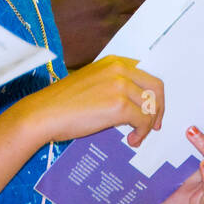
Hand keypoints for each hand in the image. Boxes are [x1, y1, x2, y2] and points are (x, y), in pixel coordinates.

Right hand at [26, 55, 164, 146]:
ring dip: (147, 125)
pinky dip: (141, 133)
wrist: (44, 113)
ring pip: (150, 107)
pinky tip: (131, 141)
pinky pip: (143, 121)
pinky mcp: (118, 105)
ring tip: (136, 137)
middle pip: (156, 88)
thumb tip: (132, 103)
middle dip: (158, 109)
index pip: (146, 76)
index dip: (153, 96)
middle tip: (154, 126)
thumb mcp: (92, 83)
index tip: (151, 111)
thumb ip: (112, 85)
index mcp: (114, 62)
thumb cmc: (62, 103)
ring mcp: (120, 86)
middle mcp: (119, 70)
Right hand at [48, 0, 180, 68]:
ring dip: (138, 18)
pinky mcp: (105, 45)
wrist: (29, 38)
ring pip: (138, 19)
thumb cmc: (39, 8)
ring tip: (138, 20)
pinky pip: (126, 39)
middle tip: (146, 0)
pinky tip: (130, 40)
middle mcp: (106, 1)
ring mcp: (107, 25)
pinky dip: (128, 37)